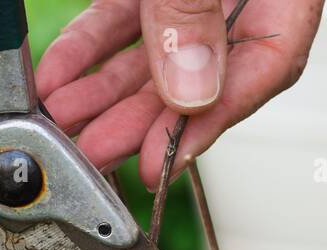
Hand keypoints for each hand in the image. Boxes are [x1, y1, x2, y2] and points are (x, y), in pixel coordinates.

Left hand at [37, 0, 322, 188]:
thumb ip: (193, 7)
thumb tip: (187, 90)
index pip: (267, 67)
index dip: (210, 121)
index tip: (157, 158)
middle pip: (201, 74)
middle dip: (141, 120)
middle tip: (95, 155)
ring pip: (155, 52)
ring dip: (106, 94)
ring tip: (65, 123)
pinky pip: (123, 17)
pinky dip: (90, 48)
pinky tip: (59, 75)